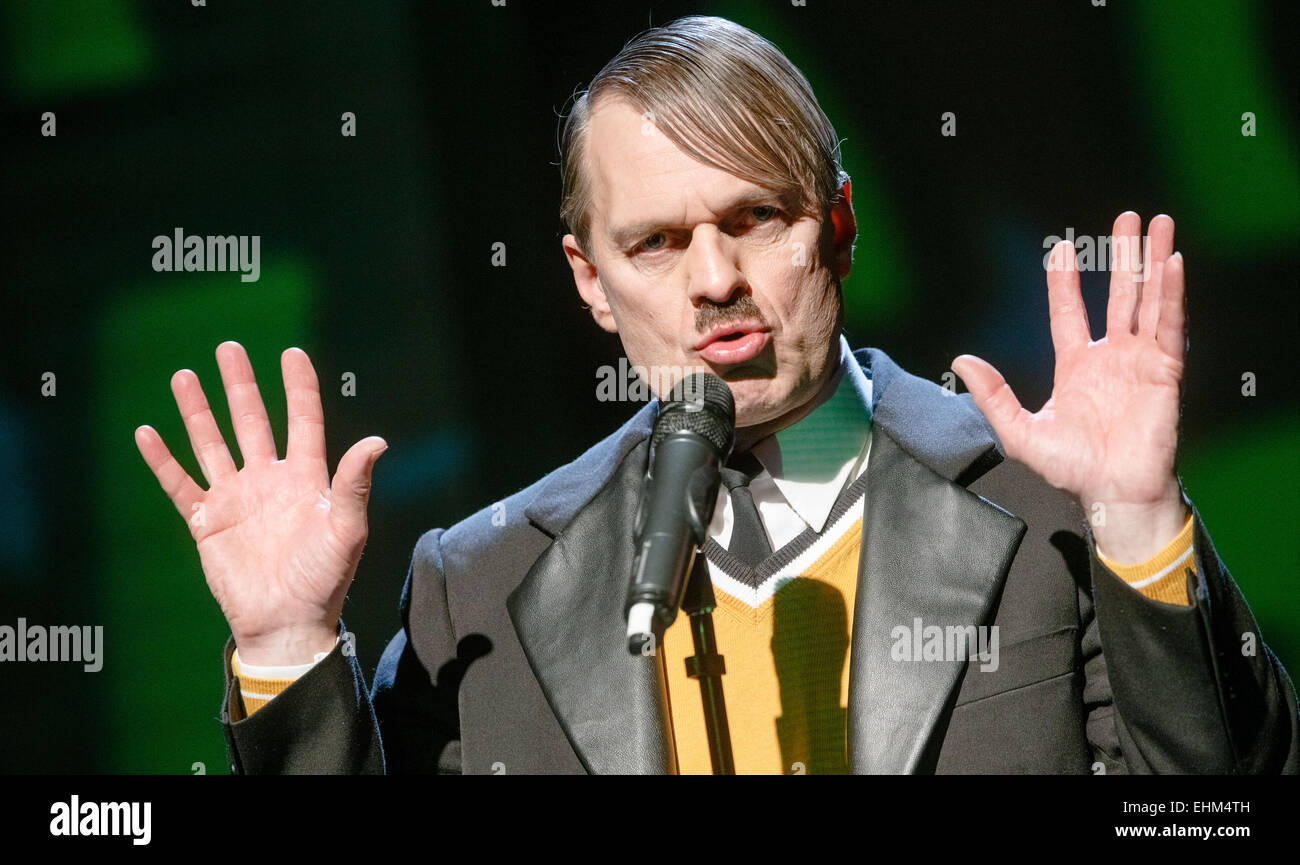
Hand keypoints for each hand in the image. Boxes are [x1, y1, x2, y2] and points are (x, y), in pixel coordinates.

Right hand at [135, 342, 386, 664]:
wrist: (287, 623)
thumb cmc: (324, 579)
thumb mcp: (346, 530)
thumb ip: (355, 485)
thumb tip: (377, 442)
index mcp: (306, 478)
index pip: (303, 420)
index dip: (299, 387)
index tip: (291, 352)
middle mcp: (269, 481)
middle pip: (252, 421)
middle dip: (240, 385)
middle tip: (229, 348)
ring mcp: (236, 499)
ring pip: (213, 444)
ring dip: (198, 411)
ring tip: (184, 375)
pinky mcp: (207, 523)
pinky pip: (180, 484)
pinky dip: (162, 460)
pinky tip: (147, 432)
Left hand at [952, 212, 1188, 562]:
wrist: (1111, 494)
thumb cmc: (1072, 468)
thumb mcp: (1019, 431)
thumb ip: (992, 395)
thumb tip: (962, 361)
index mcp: (1076, 367)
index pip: (1069, 312)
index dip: (1065, 281)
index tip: (1062, 249)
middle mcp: (1110, 357)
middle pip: (1118, 294)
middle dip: (1122, 255)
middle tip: (1127, 218)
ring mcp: (1139, 361)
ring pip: (1147, 300)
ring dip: (1152, 262)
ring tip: (1158, 224)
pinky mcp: (1165, 372)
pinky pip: (1169, 326)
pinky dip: (1171, 295)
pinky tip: (1172, 265)